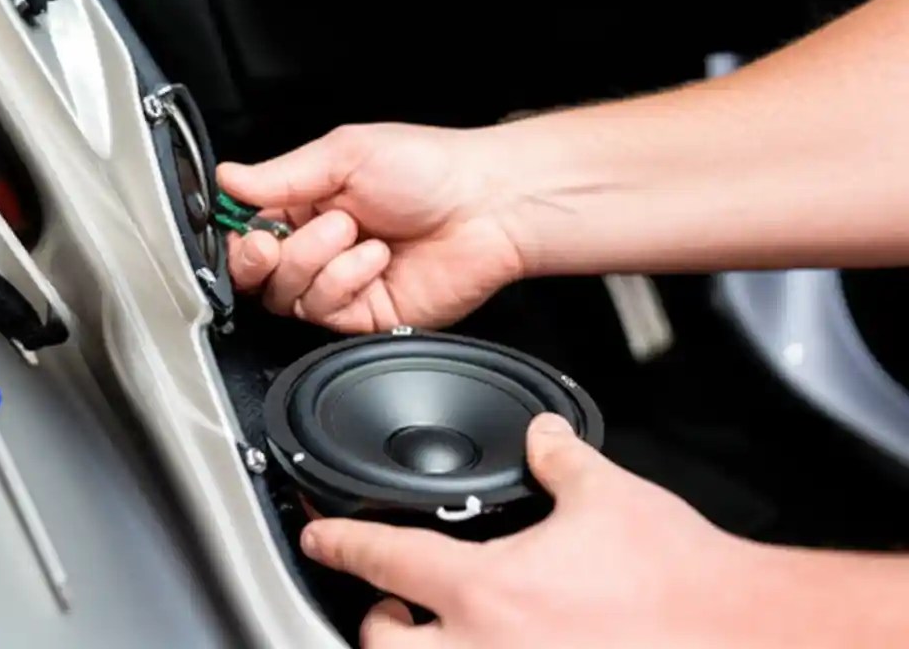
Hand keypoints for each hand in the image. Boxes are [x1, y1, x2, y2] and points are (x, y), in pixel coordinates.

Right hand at [217, 123, 528, 332]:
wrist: (488, 206)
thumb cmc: (429, 169)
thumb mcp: (344, 154)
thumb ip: (280, 175)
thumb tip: (227, 178)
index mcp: (306, 204)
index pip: (247, 233)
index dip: (237, 239)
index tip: (244, 231)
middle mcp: (318, 247)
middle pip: (258, 276)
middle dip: (267, 257)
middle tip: (277, 238)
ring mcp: (341, 284)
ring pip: (287, 298)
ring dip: (315, 262)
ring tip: (354, 232)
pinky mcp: (364, 315)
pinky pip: (325, 314)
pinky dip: (344, 283)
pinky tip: (375, 259)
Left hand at [300, 414, 768, 647]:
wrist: (744, 637)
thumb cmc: (681, 581)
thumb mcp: (608, 496)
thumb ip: (559, 459)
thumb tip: (542, 437)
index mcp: (485, 590)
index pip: (381, 556)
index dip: (338, 541)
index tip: (320, 536)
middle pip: (382, 645)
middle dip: (378, 620)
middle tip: (391, 603)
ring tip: (437, 638)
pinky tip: (507, 647)